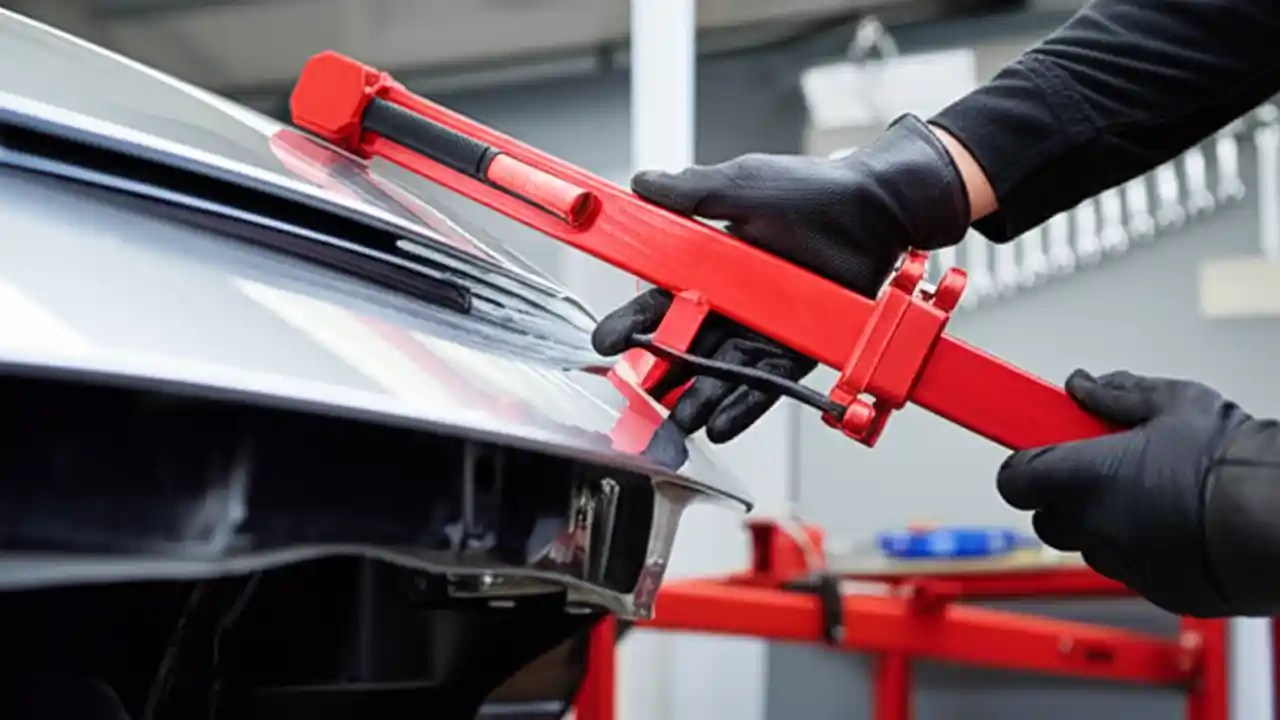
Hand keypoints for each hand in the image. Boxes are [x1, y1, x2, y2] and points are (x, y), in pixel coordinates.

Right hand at [592, 114, 971, 442]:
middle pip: (688, 343)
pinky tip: (720, 425)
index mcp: (712, 264)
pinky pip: (768, 381)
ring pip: (723, 369)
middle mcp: (736, 300)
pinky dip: (745, 404)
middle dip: (660, 370)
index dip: (633, 322)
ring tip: (677, 421)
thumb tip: (641, 184)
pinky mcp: (800, 345)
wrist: (876, 206)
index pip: (663, 300)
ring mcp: (767, 326)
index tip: (608, 341)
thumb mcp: (741, 184)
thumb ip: (689, 191)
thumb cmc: (814, 189)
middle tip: (638, 391)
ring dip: (699, 397)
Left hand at [996, 369, 1250, 615]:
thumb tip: (1084, 385)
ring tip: (1147, 497)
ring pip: (1088, 546)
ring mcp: (1124, 562)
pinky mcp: (1156, 590)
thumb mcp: (1175, 404)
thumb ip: (1117, 393)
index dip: (1023, 466)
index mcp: (1088, 477)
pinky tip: (1175, 527)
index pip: (1015, 479)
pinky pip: (1129, 569)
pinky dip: (1139, 551)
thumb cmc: (1234, 464)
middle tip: (1096, 473)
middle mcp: (1096, 525)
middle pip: (1046, 517)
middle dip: (1062, 497)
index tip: (1035, 452)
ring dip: (1101, 525)